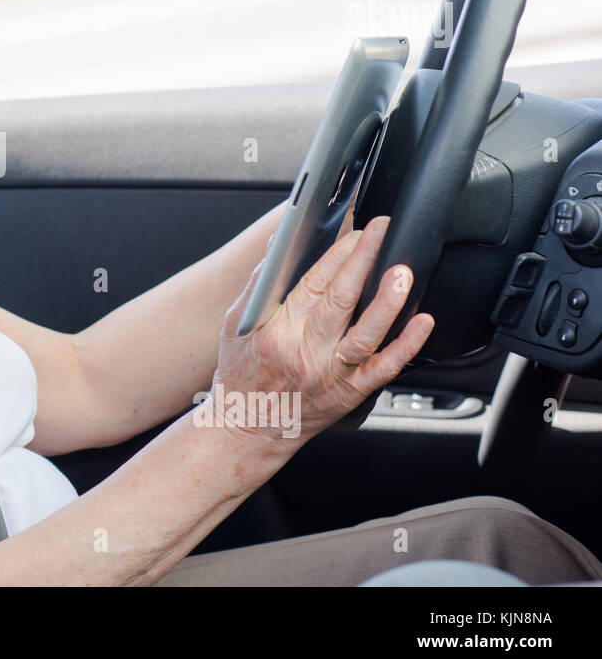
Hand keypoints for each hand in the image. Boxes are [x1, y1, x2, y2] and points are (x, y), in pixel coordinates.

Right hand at [209, 215, 434, 446]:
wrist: (247, 427)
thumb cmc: (240, 375)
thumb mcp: (236, 325)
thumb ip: (258, 286)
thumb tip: (280, 248)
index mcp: (277, 330)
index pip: (312, 282)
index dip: (338, 253)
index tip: (356, 231)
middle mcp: (305, 351)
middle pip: (341, 299)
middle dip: (364, 259)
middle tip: (382, 231)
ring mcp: (331, 374)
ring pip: (366, 334)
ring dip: (387, 302)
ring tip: (402, 273)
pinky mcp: (350, 393)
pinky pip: (384, 369)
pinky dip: (406, 346)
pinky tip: (422, 323)